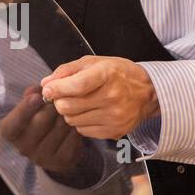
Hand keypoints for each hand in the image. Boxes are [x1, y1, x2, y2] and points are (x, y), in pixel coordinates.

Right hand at [0, 85, 82, 173]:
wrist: (54, 145)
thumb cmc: (38, 117)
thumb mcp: (31, 104)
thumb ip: (32, 94)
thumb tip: (38, 90)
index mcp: (10, 132)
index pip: (12, 124)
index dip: (24, 110)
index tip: (36, 97)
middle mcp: (24, 148)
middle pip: (42, 120)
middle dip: (54, 105)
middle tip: (61, 96)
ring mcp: (43, 157)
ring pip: (61, 126)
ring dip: (68, 113)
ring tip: (70, 108)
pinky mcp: (63, 160)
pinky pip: (74, 136)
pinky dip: (77, 125)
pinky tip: (75, 122)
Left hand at [40, 56, 158, 139]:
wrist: (148, 93)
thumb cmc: (119, 74)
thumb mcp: (95, 62)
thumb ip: (67, 70)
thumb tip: (46, 83)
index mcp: (107, 75)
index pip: (76, 86)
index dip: (56, 89)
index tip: (48, 90)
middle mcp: (112, 97)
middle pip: (68, 107)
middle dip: (60, 101)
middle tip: (65, 96)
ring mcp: (114, 117)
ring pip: (72, 121)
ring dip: (70, 112)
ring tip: (81, 103)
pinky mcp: (114, 132)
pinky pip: (83, 131)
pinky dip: (81, 122)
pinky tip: (91, 113)